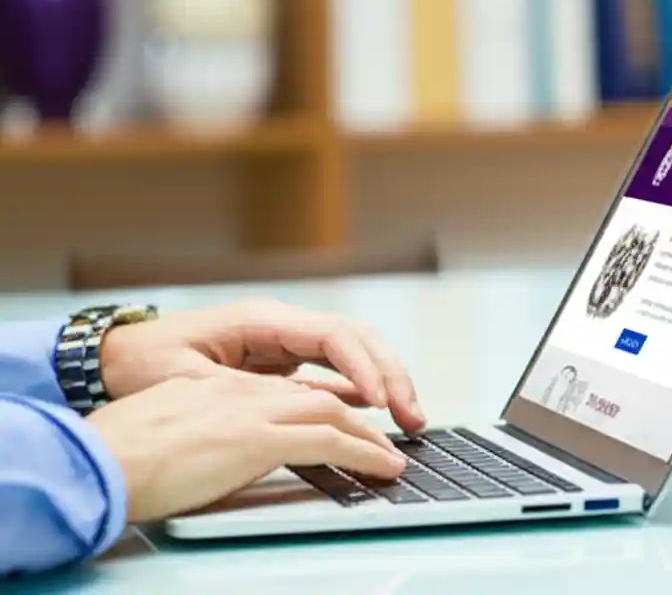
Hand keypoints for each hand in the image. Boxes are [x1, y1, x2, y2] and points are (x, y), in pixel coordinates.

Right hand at [86, 375, 407, 522]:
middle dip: (363, 411)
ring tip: (392, 455)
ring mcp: (254, 409)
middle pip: (322, 393)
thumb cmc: (122, 453)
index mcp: (223, 385)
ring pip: (335, 412)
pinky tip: (383, 467)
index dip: (327, 400)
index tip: (353, 414)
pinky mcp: (259, 437)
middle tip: (389, 432)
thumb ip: (207, 423)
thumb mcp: (173, 425)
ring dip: (371, 435)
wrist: (99, 460)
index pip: (291, 388)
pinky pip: (330, 440)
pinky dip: (365, 452)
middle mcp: (244, 389)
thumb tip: (221, 444)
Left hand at [98, 298, 425, 432]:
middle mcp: (281, 323)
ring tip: (409, 417)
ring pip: (354, 351)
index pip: (334, 335)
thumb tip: (294, 404)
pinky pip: (335, 368)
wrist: (114, 357)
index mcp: (263, 319)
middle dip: (391, 374)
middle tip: (413, 416)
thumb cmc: (142, 363)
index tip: (380, 402)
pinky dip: (361, 388)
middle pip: (357, 339)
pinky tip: (379, 411)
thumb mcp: (188, 378)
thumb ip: (244, 388)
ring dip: (385, 380)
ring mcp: (285, 339)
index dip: (364, 368)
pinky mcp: (283, 359)